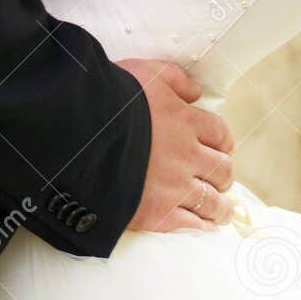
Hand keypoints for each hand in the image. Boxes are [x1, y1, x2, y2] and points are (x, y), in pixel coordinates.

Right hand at [118, 58, 236, 233]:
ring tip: (219, 212)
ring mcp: (174, 187)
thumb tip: (196, 92)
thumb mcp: (144, 73)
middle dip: (222, 176)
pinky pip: (190, 225)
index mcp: (185, 121)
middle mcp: (186, 155)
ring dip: (219, 207)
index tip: (220, 150)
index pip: (220, 134)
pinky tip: (200, 227)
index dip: (222, 144)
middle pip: (222, 170)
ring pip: (212, 202)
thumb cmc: (109, 99)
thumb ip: (174, 79)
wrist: (78, 133)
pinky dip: (199, 226)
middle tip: (218, 181)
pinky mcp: (157, 213)